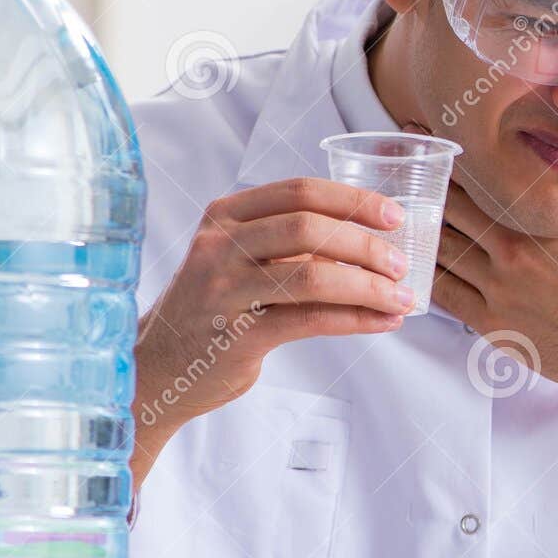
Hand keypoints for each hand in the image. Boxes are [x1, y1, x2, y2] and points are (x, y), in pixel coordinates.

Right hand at [131, 177, 415, 485]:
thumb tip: (373, 241)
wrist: (156, 367)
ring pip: (313, 276)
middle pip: (308, 228)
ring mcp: (224, 291)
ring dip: (368, 287)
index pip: (299, 191)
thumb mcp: (239, 259)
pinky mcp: (237, 336)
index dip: (352, 200)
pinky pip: (311, 320)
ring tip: (402, 298)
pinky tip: (383, 322)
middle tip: (401, 263)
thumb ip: (291, 244)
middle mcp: (219, 246)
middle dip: (365, 245)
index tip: (393, 216)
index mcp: (225, 215)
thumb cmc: (214, 308)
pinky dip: (356, 319)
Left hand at [432, 127, 557, 470]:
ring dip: (423, 234)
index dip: (449, 157)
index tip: (428, 135)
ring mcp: (502, 295)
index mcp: (546, 222)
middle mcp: (516, 255)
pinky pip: (447, 299)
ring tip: (403, 217)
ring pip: (441, 254)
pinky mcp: (499, 330)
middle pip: (448, 212)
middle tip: (405, 172)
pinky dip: (430, 279)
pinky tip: (419, 266)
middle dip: (426, 190)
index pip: (479, 180)